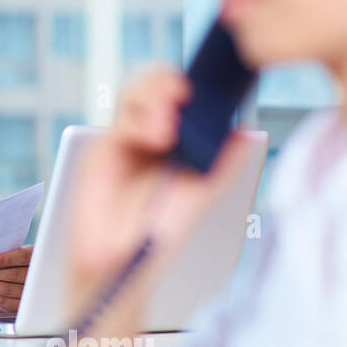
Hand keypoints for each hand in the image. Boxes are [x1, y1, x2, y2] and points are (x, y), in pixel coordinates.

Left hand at [0, 245, 32, 312]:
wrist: (25, 276)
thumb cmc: (15, 261)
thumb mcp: (15, 253)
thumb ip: (4, 253)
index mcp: (36, 257)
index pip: (23, 257)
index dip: (8, 259)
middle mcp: (38, 275)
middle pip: (12, 275)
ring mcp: (31, 292)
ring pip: (6, 290)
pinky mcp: (22, 305)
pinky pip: (4, 302)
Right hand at [67, 66, 249, 300]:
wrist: (121, 264)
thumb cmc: (157, 234)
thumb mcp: (198, 195)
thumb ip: (221, 164)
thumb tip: (247, 131)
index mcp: (171, 138)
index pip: (176, 94)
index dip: (188, 85)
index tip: (205, 90)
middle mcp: (144, 133)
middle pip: (150, 84)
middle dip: (165, 81)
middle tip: (183, 95)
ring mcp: (121, 141)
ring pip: (131, 95)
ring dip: (151, 96)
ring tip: (169, 125)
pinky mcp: (99, 153)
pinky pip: (117, 125)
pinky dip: (136, 123)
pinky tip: (156, 137)